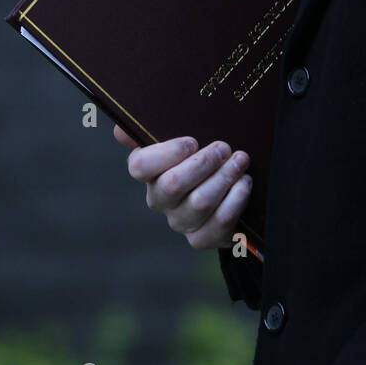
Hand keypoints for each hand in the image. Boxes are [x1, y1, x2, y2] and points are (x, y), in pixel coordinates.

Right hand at [113, 124, 251, 249]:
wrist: (230, 186)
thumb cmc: (202, 154)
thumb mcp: (182, 134)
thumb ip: (154, 127)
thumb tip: (121, 130)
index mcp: (149, 171)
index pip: (140, 166)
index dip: (167, 153)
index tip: (192, 142)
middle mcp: (160, 198)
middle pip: (173, 184)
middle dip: (204, 163)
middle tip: (225, 148)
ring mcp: (180, 220)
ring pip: (199, 202)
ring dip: (224, 178)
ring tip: (240, 162)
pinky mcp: (202, 237)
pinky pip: (217, 224)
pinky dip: (234, 202)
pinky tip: (244, 185)